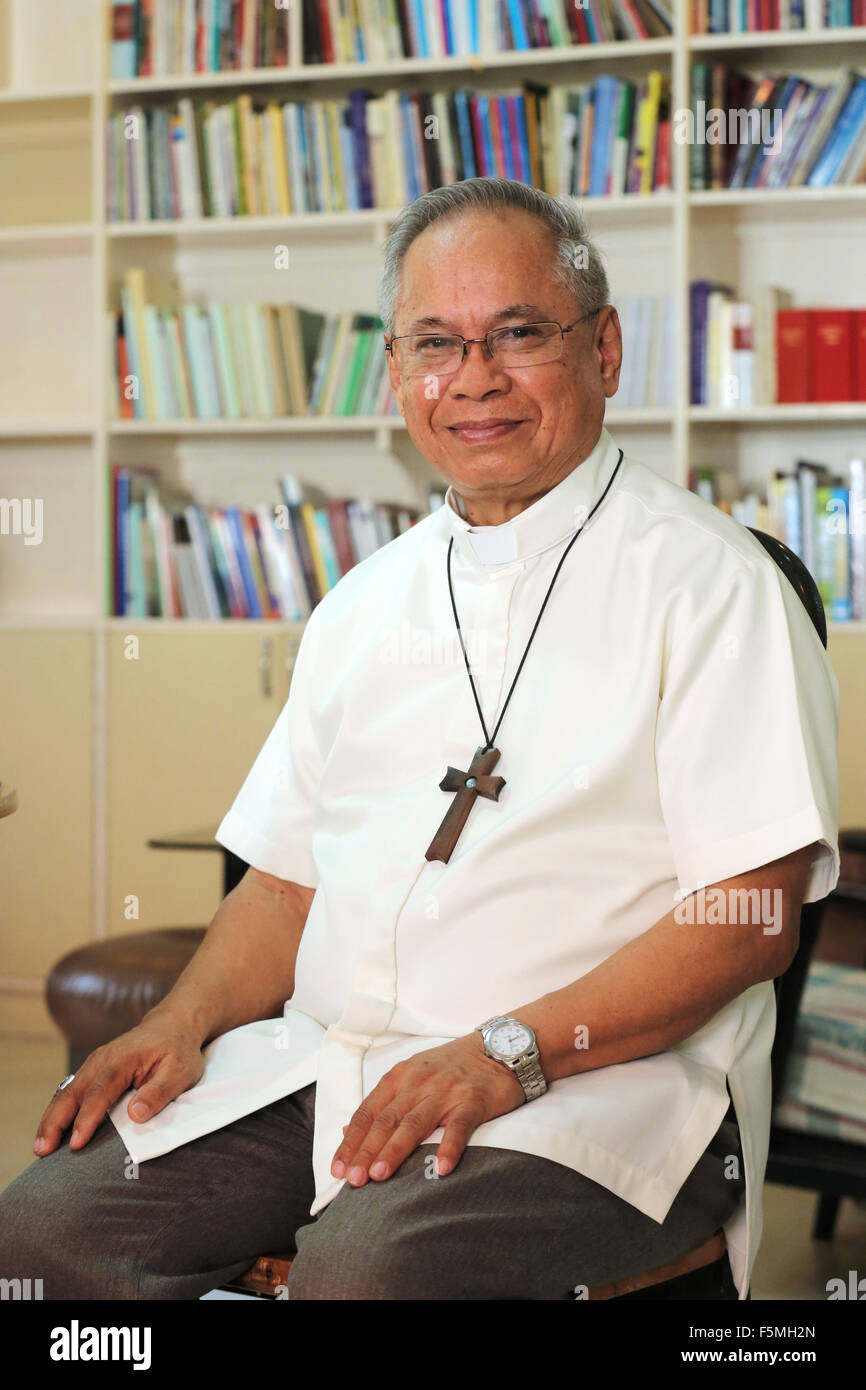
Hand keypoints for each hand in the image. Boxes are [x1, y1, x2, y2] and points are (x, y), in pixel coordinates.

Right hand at [33, 1007, 204, 1155]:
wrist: (172, 1025)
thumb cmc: (177, 1050)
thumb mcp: (180, 1072)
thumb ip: (158, 1092)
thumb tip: (135, 1114)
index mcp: (122, 1059)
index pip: (99, 1092)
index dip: (86, 1119)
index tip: (76, 1143)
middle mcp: (102, 1059)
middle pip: (72, 1092)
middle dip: (55, 1122)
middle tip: (42, 1150)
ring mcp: (94, 1064)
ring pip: (66, 1092)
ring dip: (51, 1119)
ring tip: (40, 1147)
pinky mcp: (92, 1070)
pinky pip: (70, 1091)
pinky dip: (58, 1111)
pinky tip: (51, 1131)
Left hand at [330, 1032, 524, 1186]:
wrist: (498, 1049)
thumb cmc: (451, 1069)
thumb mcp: (412, 1078)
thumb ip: (383, 1105)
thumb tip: (348, 1133)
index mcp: (399, 1077)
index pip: (368, 1113)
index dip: (351, 1141)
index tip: (337, 1168)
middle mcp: (418, 1082)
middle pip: (386, 1120)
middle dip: (366, 1151)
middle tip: (353, 1179)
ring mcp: (446, 1091)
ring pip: (414, 1123)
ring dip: (395, 1150)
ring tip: (379, 1175)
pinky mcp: (473, 1100)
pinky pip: (459, 1126)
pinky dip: (449, 1147)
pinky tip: (441, 1168)